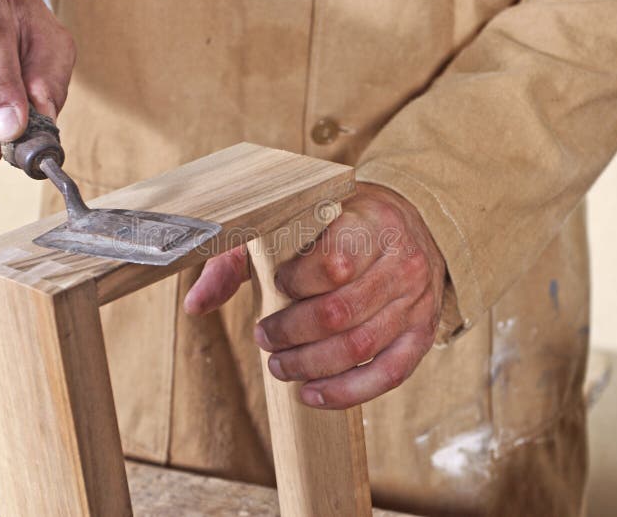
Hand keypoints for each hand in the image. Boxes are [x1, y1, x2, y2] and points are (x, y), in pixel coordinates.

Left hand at [185, 182, 445, 408]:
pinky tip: (312, 395)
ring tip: (279, 366)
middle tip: (263, 337)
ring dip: (310, 365)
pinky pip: (388, 374)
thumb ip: (239, 258)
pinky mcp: (422, 332)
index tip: (276, 285)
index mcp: (369, 223)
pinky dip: (347, 392)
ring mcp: (415, 300)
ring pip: (360, 346)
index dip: (295, 283)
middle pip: (339, 313)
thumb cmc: (338, 223)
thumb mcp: (289, 222)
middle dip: (290, 334)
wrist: (408, 222)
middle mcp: (400, 261)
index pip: (333, 263)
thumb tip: (194, 306)